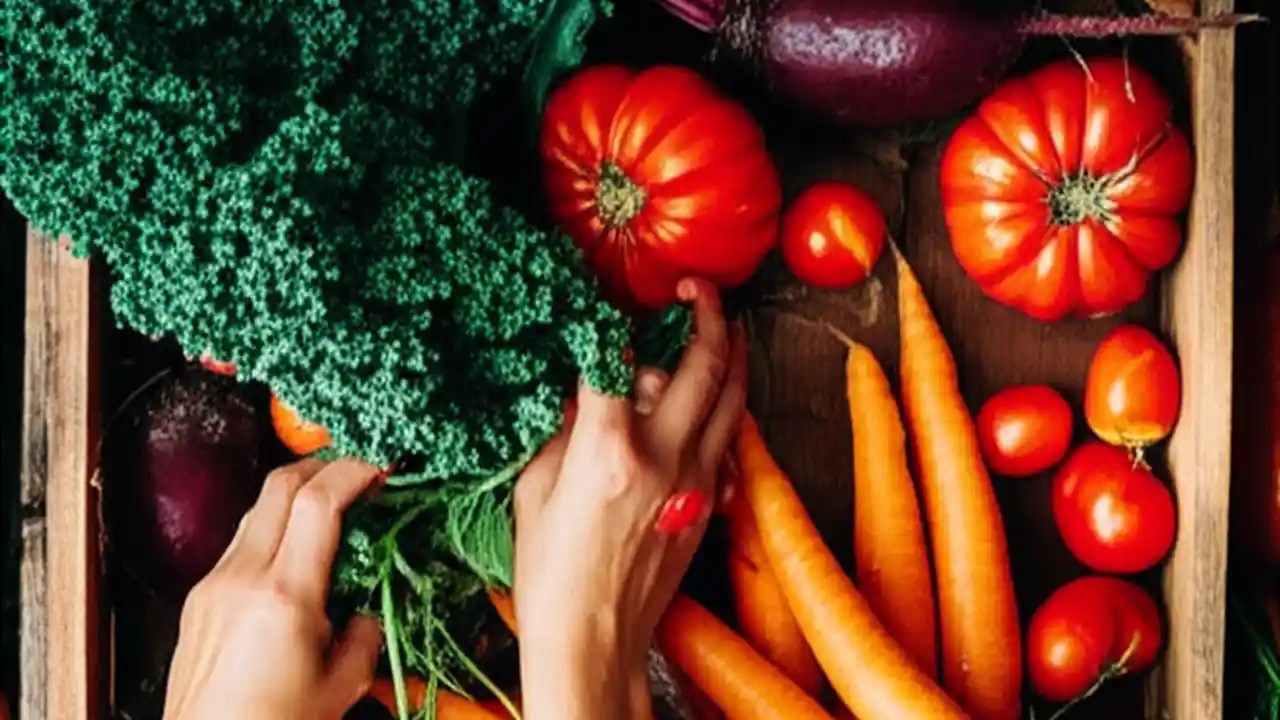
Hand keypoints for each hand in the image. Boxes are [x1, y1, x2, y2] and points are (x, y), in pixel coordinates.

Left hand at [164, 459, 384, 719]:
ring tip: (329, 515)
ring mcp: (212, 586)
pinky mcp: (197, 601)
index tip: (380, 470)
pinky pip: (238, 546)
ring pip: (256, 511)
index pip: (318, 502)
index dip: (354, 472)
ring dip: (294, 498)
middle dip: (323, 467)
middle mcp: (241, 579)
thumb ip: (362, 636)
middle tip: (357, 474)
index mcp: (283, 596)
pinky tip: (294, 559)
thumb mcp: (341, 687)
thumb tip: (364, 613)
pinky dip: (272, 534)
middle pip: (279, 485)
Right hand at [512, 279, 747, 719]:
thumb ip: (563, 431)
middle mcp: (663, 457)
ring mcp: (694, 480)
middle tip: (700, 290)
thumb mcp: (535, 489)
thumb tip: (584, 392)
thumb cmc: (551, 573)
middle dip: (707, 314)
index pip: (617, 361)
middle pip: (702, 365)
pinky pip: (730, 441)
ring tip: (730, 325)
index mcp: (609, 450)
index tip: (606, 307)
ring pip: (733, 398)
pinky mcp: (707, 503)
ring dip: (734, 353)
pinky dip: (730, 409)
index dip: (610, 325)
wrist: (594, 639)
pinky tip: (722, 395)